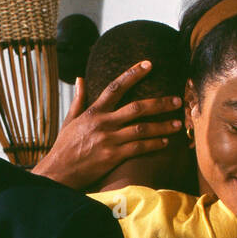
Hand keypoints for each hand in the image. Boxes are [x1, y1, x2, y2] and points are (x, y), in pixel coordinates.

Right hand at [32, 60, 181, 189]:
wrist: (58, 173)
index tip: (149, 64)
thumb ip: (79, 99)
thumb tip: (80, 79)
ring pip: (142, 128)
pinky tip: (165, 142)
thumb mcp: (69, 121)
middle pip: (137, 107)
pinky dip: (153, 144)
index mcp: (93, 112)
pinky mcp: (113, 157)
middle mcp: (103, 123)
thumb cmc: (64, 147)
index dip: (133, 74)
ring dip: (163, 126)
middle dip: (160, 103)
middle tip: (177, 100)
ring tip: (178, 124)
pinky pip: (138, 148)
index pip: (115, 87)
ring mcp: (109, 140)